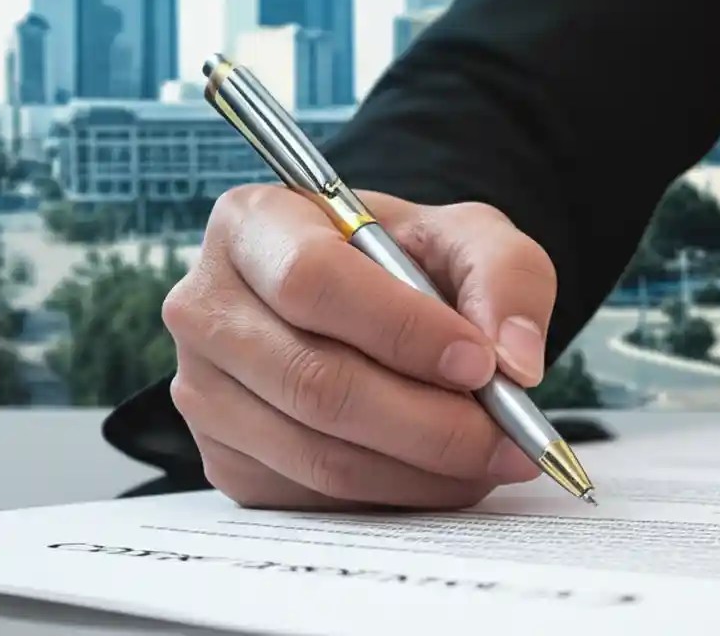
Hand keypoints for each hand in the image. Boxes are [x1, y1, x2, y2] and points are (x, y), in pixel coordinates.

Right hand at [163, 185, 553, 509]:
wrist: (371, 302)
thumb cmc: (405, 259)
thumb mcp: (467, 236)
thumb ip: (505, 277)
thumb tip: (515, 361)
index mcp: (253, 224)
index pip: (313, 280)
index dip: (402, 330)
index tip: (480, 364)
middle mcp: (207, 307)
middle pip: (313, 382)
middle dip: (428, 422)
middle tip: (506, 437)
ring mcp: (204, 390)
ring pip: (317, 453)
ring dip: (420, 469)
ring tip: (489, 456)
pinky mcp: (226, 458)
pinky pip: (313, 495)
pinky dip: (394, 494)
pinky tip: (441, 472)